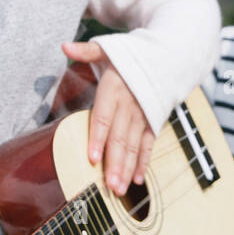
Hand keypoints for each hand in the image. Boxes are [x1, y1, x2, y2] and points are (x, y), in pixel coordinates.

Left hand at [61, 40, 155, 195]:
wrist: (169, 55)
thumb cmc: (132, 54)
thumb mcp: (109, 48)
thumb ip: (86, 50)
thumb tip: (64, 46)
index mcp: (115, 87)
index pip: (104, 116)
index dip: (98, 137)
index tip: (92, 157)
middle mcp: (130, 103)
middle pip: (119, 137)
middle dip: (114, 162)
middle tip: (108, 186)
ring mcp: (144, 114)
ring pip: (133, 144)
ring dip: (126, 167)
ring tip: (119, 188)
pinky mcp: (154, 121)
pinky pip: (148, 143)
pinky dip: (143, 161)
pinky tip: (136, 179)